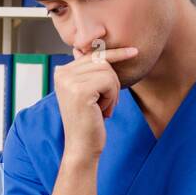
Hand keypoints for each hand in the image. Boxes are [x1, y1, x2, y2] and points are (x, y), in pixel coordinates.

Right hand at [53, 45, 137, 160]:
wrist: (82, 146)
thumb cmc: (88, 121)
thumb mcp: (88, 91)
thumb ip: (89, 71)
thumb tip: (93, 47)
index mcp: (61, 72)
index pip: (92, 54)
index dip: (115, 54)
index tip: (134, 52)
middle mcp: (61, 73)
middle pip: (102, 61)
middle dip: (111, 83)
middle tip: (104, 104)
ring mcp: (69, 81)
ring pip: (107, 71)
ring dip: (112, 92)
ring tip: (101, 109)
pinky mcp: (80, 90)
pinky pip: (109, 82)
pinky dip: (111, 98)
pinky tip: (101, 111)